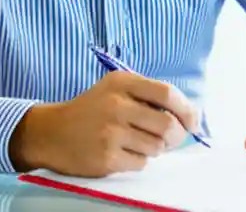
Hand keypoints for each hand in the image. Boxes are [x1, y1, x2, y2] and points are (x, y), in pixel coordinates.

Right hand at [8, 71, 201, 177]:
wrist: (51, 132)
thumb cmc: (92, 110)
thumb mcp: (116, 88)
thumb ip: (149, 95)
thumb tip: (189, 115)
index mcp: (123, 83)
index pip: (167, 93)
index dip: (187, 109)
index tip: (193, 122)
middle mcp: (117, 105)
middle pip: (167, 125)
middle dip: (175, 136)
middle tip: (169, 139)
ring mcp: (111, 132)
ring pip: (157, 147)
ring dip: (155, 148)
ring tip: (139, 143)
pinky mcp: (106, 157)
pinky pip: (141, 163)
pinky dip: (139, 160)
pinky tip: (123, 152)